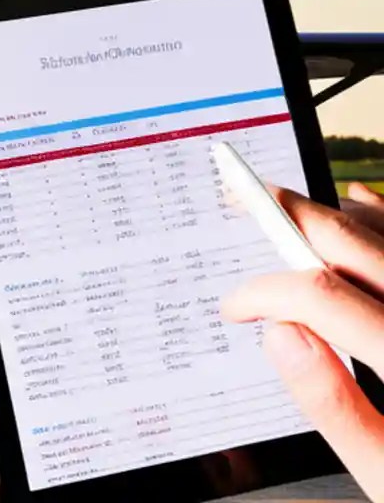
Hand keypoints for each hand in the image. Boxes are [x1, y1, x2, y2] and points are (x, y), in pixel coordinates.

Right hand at [223, 186, 383, 499]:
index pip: (321, 297)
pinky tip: (363, 203)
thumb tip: (281, 337)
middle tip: (247, 201)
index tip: (237, 308)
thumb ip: (335, 405)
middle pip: (354, 244)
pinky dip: (383, 218)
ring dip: (338, 216)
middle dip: (292, 218)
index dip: (266, 292)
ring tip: (293, 211)